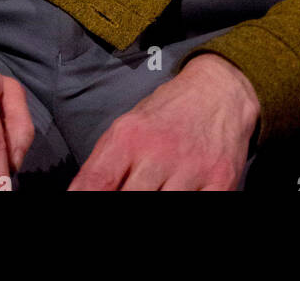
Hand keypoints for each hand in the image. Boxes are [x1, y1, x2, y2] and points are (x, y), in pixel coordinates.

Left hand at [67, 52, 260, 190]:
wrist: (219, 91)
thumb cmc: (166, 115)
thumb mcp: (127, 128)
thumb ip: (102, 166)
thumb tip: (78, 194)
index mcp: (130, 136)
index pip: (98, 182)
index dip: (87, 198)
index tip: (83, 208)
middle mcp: (160, 151)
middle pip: (130, 199)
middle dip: (124, 203)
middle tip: (123, 203)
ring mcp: (192, 168)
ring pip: (164, 208)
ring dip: (154, 206)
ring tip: (153, 192)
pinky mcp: (220, 181)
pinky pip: (198, 208)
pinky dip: (186, 205)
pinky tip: (180, 194)